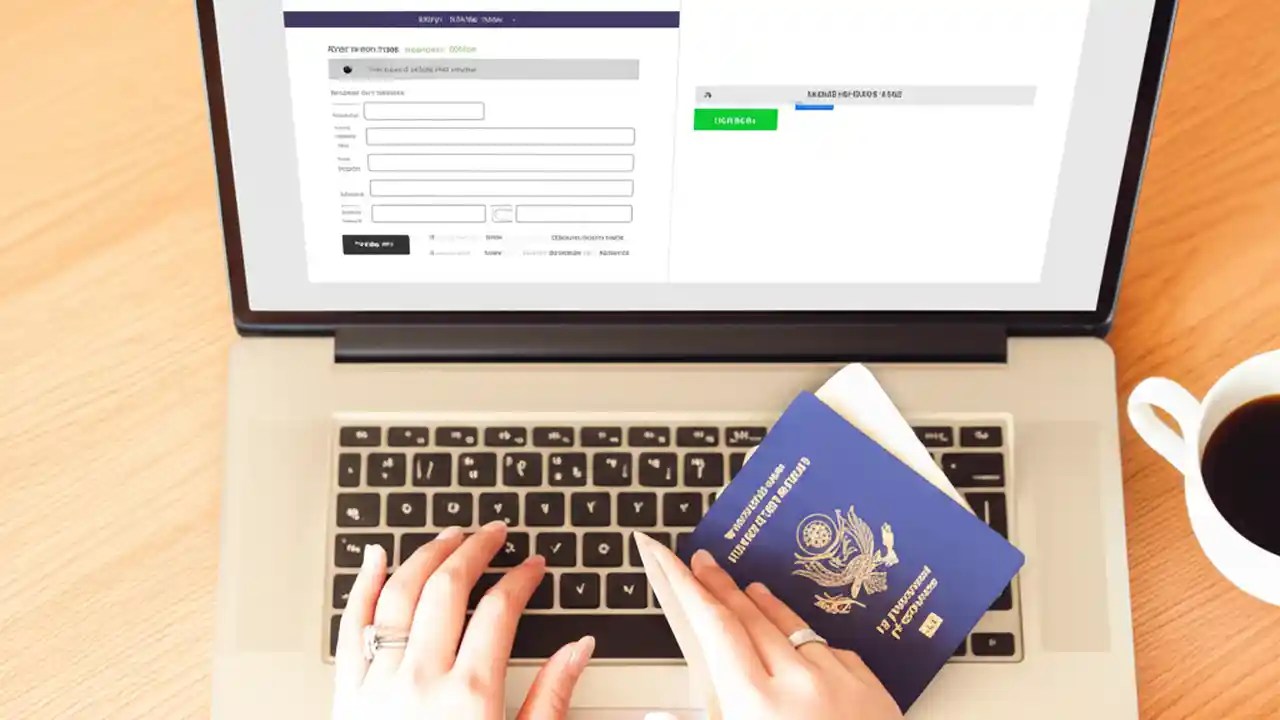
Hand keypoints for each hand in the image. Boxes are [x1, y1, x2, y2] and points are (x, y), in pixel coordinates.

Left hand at [333, 522, 594, 719]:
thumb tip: (578, 650)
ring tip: (449, 536)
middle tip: (495, 533)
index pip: (500, 611)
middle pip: (448, 589)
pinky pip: (351, 626)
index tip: (533, 566)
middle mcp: (420, 682)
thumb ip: (551, 699)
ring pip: (398, 594)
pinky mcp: (347, 695)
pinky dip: (363, 585)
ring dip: (426, 556)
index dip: (521, 579)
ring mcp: (378, 685)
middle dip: (475, 550)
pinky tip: (376, 558)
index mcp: (469, 698)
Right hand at [634, 533, 902, 719]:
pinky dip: (808, 643)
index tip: (669, 558)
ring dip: (765, 606)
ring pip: (793, 627)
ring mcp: (841, 682)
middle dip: (720, 586)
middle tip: (701, 562)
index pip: (713, 626)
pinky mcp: (873, 690)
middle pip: (750, 617)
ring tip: (747, 588)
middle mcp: (799, 683)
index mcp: (756, 704)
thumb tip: (656, 716)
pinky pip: (832, 651)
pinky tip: (800, 642)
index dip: (686, 586)